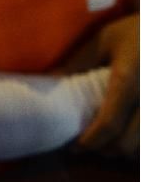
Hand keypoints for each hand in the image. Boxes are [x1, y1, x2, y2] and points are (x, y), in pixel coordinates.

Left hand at [62, 13, 138, 155]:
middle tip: (88, 143)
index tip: (74, 145)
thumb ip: (78, 62)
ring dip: (125, 150)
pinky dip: (140, 144)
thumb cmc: (135, 31)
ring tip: (108, 140)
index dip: (91, 140)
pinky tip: (129, 135)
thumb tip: (49, 80)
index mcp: (129, 81)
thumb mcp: (104, 39)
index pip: (109, 123)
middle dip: (106, 149)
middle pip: (128, 143)